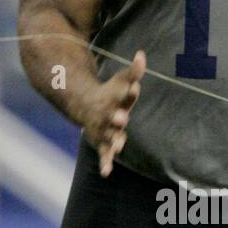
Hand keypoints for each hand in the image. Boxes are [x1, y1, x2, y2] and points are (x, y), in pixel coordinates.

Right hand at [83, 50, 145, 175]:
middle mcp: (108, 114)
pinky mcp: (102, 143)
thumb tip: (142, 54)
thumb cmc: (111, 93)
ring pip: (109, 136)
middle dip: (117, 117)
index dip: (129, 91)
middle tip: (121, 118)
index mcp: (115, 99)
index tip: (134, 87)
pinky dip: (104, 163)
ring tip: (118, 146)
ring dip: (113, 140)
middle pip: (114, 117)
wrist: (86, 106)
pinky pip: (104, 154)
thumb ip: (134, 71)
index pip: (123, 94)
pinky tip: (106, 173)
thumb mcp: (123, 81)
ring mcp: (103, 129)